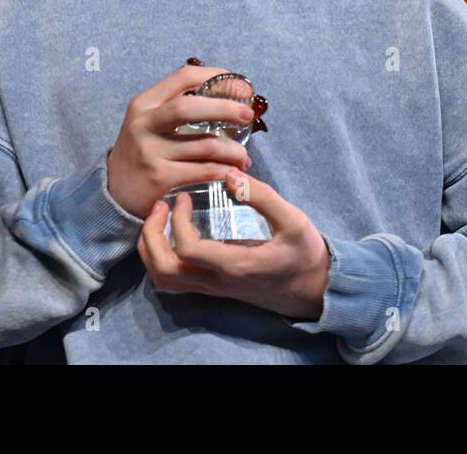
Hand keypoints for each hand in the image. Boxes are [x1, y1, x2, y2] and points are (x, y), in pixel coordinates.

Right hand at [106, 63, 255, 217]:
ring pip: (204, 145)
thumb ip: (178, 108)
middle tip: (248, 116)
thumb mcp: (149, 122)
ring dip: (232, 151)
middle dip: (225, 108)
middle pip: (189, 107)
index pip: (184, 77)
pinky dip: (224, 171)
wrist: (115, 191)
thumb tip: (226, 97)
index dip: (216, 77)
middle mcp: (144, 124)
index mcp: (145, 103)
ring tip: (243, 157)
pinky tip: (233, 173)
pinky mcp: (159, 177)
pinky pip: (202, 171)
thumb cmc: (143, 151)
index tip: (240, 87)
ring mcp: (150, 151)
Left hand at [137, 169, 330, 319]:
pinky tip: (170, 234)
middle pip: (163, 271)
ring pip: (164, 280)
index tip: (183, 197)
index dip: (177, 222)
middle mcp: (218, 282)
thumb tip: (230, 174)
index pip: (188, 250)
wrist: (315, 291)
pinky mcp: (214, 288)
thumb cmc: (306, 255)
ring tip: (158, 219)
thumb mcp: (294, 220)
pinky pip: (175, 280)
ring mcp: (213, 289)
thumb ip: (262, 197)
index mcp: (235, 266)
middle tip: (159, 207)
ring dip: (151, 249)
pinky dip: (160, 258)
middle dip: (150, 237)